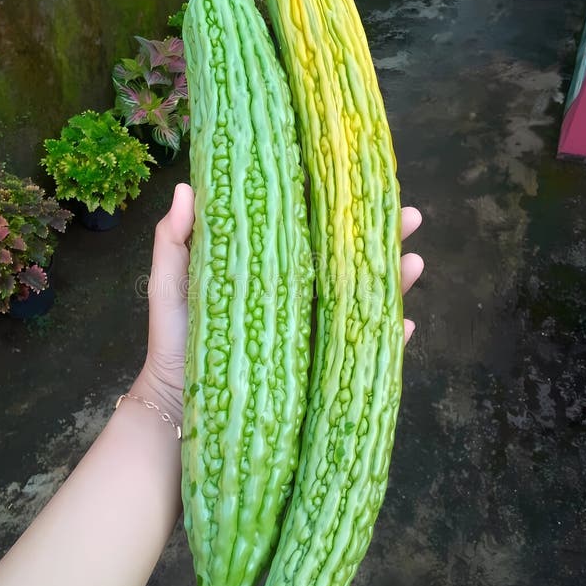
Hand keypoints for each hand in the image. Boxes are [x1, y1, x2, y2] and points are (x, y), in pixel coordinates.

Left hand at [136, 186, 423, 412]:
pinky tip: (407, 325)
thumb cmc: (176, 338)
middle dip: (383, 235)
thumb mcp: (170, 283)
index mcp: (271, 265)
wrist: (179, 402)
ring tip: (415, 262)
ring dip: (394, 280)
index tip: (364, 182)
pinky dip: (389, 338)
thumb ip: (175, 239)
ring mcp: (314, 328)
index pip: (311, 227)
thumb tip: (188, 187)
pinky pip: (363, 349)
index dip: (338, 205)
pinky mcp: (320, 367)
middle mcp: (300, 292)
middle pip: (348, 257)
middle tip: (412, 217)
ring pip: (364, 297)